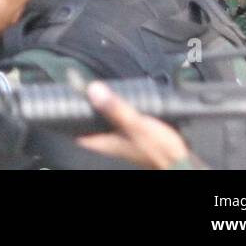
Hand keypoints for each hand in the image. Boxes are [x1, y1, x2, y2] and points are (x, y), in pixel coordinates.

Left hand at [74, 81, 194, 168]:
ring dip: (101, 104)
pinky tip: (119, 97)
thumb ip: (116, 109)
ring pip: (102, 118)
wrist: (180, 161)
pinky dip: (115, 107)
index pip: (75, 128)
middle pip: (88, 120)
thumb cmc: (160, 148)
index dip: (68, 111)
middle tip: (78, 84)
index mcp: (104, 141)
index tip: (64, 93)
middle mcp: (108, 141)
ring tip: (95, 85)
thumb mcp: (136, 125)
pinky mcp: (131, 134)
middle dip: (84, 104)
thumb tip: (93, 90)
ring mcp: (120, 138)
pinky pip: (116, 118)